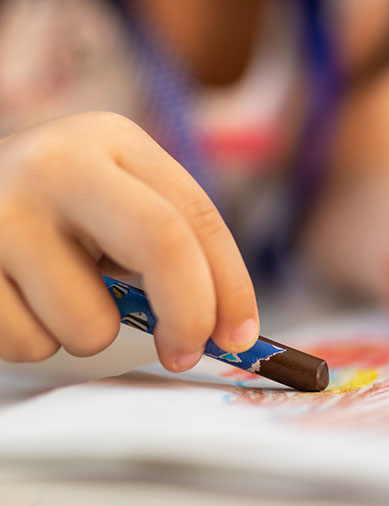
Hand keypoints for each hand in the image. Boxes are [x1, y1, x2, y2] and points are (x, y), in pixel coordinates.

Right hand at [0, 112, 258, 369]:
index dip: (231, 288)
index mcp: (113, 141)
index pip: (195, 218)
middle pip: (162, 243)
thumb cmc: (54, 212)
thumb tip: (225, 330)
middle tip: (184, 353)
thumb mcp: (114, 203)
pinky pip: (28, 343)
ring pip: (89, 322)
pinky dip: (35, 339)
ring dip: (90, 333)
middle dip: (190, 313)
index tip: (238, 338)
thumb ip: (170, 249)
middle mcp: (57, 164)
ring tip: (57, 294)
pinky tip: (16, 298)